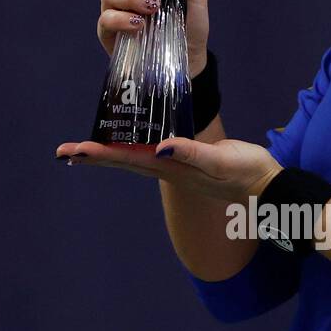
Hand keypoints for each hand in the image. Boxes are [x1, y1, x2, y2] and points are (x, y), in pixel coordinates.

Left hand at [55, 133, 283, 204]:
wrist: (267, 186)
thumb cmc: (247, 173)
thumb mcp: (220, 161)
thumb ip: (192, 154)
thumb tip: (162, 147)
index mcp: (171, 167)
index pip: (127, 159)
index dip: (99, 154)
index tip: (73, 152)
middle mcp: (168, 168)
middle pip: (122, 161)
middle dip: (93, 156)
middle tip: (63, 152)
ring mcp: (175, 166)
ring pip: (132, 159)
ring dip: (106, 154)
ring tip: (81, 151)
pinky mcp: (184, 159)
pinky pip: (149, 153)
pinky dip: (129, 148)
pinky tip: (123, 144)